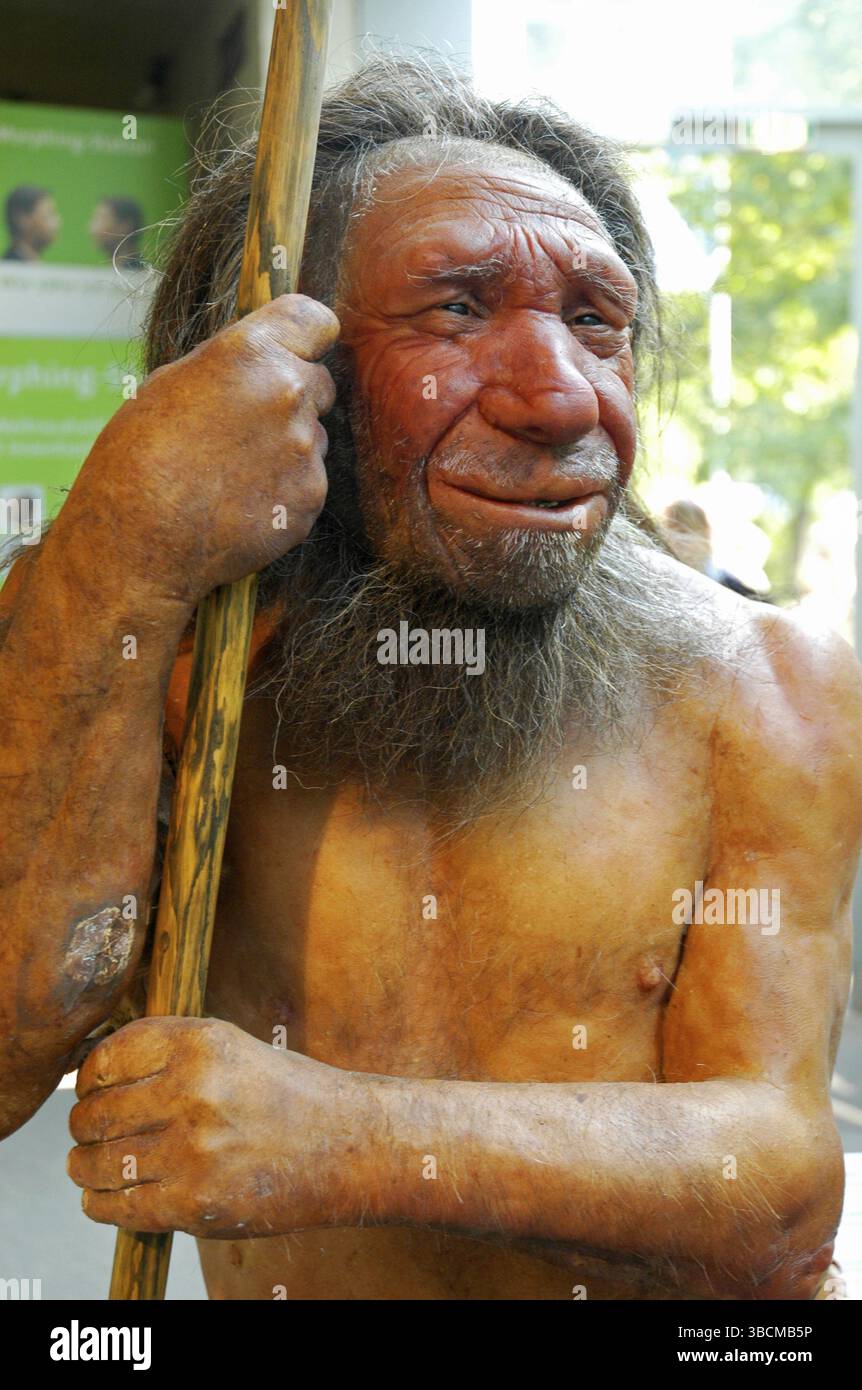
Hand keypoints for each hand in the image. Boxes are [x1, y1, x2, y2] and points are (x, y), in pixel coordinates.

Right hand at [57, 294, 338, 607]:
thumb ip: (231, 368)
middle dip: (294, 398)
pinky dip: (283, 492)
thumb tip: (261, 367)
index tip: (302, 348)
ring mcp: (305, 450)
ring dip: (287, 450)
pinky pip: (307, 484)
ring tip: (232, 473)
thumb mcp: (172, 383)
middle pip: (319, 383)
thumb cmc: (138, 456)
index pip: (315, 320)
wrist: (140, 538)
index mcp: (251, 352)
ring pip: (313, 438)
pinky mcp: (310, 499)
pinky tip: (240, 504)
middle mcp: (289, 394)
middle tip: (247, 427)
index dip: (309, 336)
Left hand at [66, 1016, 370, 1237]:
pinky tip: (106, 1195)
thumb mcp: (230, 1048)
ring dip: (85, 1167)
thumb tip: (94, 1074)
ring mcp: (192, 1151)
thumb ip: (167, 1054)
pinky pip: (116, 1207)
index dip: (89, 1079)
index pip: (107, 1059)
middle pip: (95, 1114)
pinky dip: (100, 1204)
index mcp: (200, 1044)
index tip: (91, 1090)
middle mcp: (192, 1092)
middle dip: (85, 1125)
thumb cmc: (286, 1094)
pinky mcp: (194, 1203)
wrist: (347, 1145)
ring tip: (91, 1165)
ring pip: (97, 1163)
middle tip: (92, 1131)